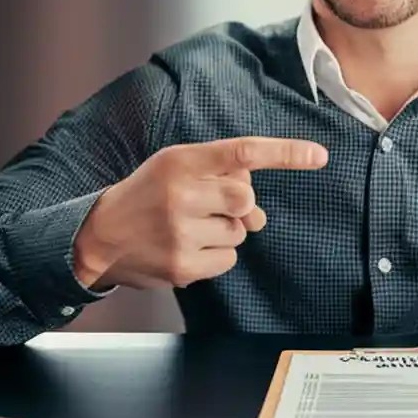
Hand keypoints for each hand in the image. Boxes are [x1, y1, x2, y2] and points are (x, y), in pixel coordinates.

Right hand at [72, 136, 328, 290]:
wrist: (99, 237)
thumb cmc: (148, 196)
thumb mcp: (178, 170)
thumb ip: (223, 179)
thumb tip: (260, 218)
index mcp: (182, 161)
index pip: (243, 151)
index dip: (285, 153)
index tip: (319, 156)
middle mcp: (181, 194)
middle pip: (246, 199)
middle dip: (238, 205)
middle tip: (210, 205)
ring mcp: (181, 232)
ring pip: (239, 232)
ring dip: (224, 230)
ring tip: (189, 227)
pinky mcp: (182, 266)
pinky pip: (229, 260)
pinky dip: (216, 255)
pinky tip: (187, 247)